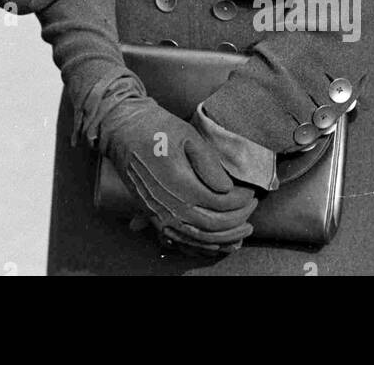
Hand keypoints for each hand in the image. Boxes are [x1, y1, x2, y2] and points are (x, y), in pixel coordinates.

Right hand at [99, 96, 256, 252]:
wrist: (121, 130)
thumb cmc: (154, 127)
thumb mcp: (187, 134)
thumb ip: (209, 163)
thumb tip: (227, 188)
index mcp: (180, 185)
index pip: (222, 203)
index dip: (242, 200)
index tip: (251, 191)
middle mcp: (169, 206)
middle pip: (214, 225)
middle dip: (238, 218)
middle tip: (252, 206)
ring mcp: (160, 215)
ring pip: (199, 238)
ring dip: (225, 237)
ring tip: (242, 229)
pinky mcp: (153, 216)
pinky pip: (182, 241)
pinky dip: (203, 246)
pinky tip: (217, 243)